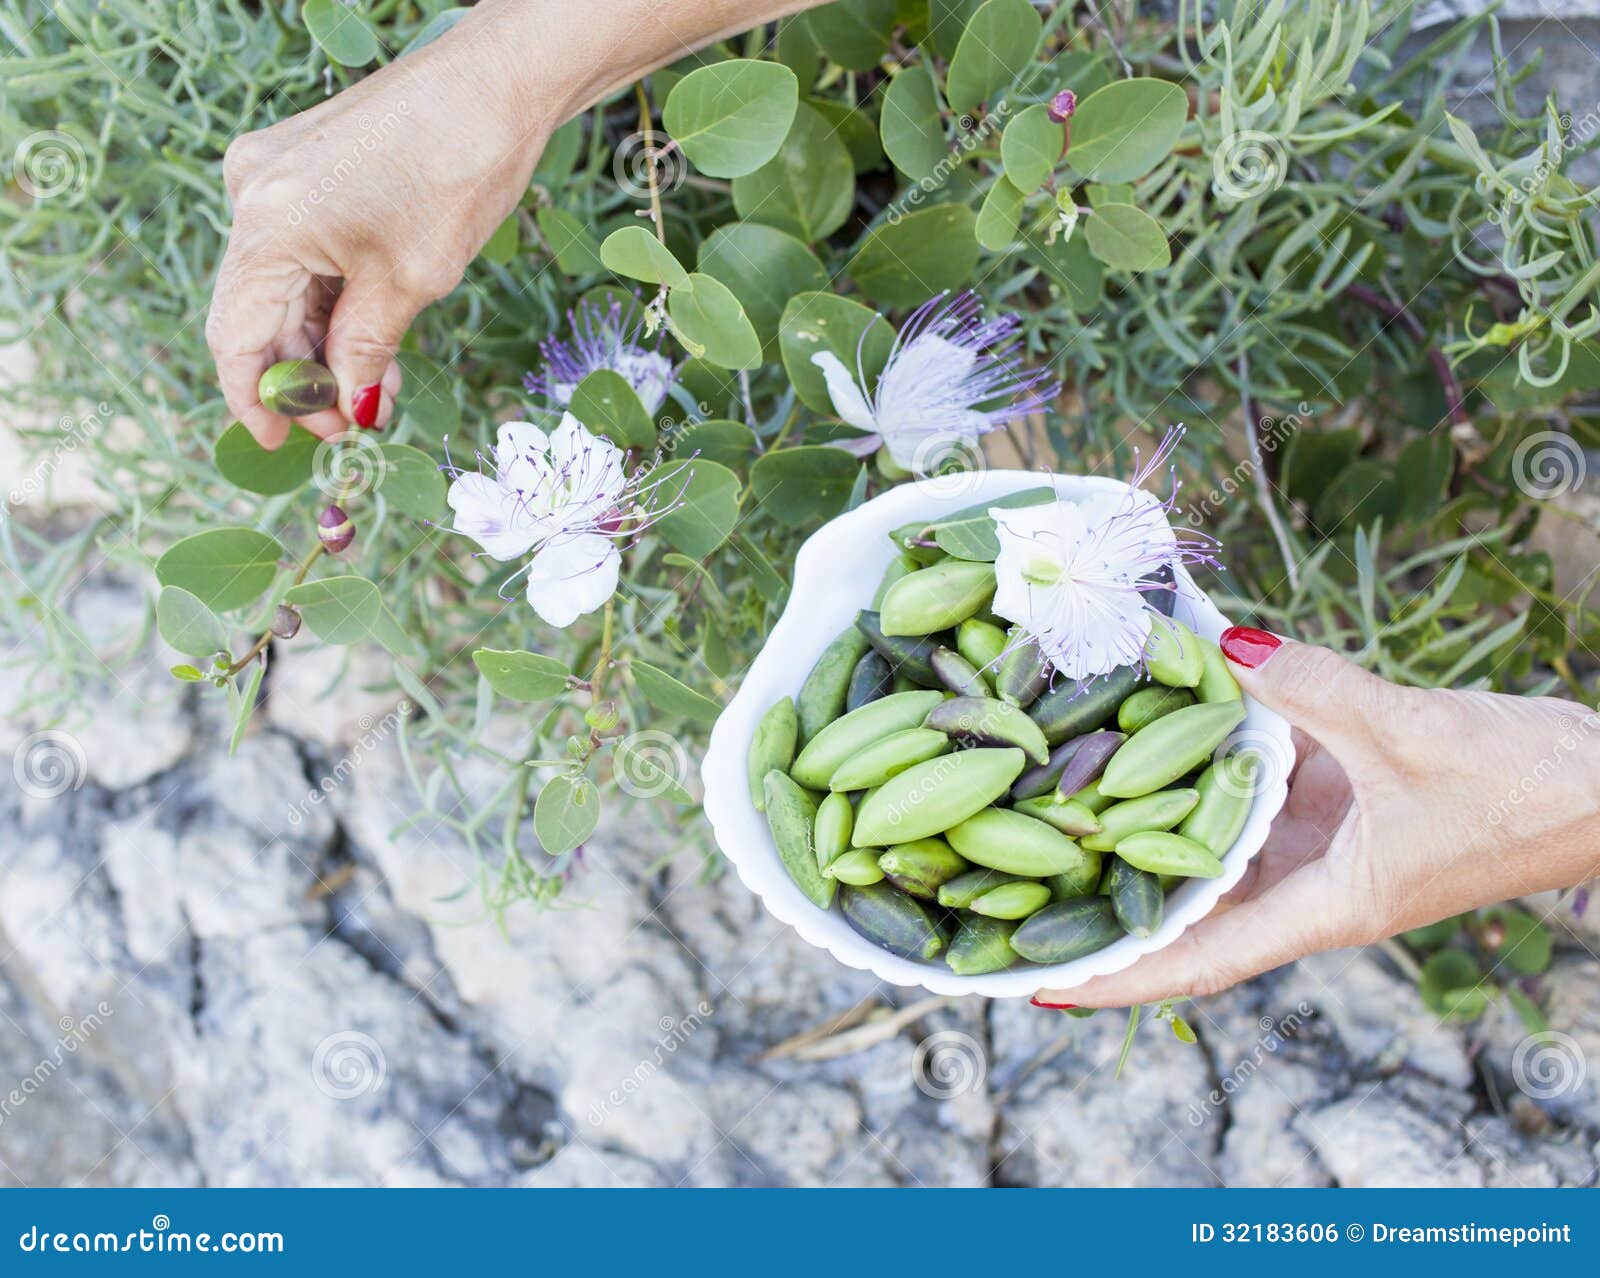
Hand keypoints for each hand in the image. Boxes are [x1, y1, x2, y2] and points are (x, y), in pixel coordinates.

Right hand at [206, 7, 552, 445]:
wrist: (496, 84)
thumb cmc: (456, 172)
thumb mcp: (411, 281)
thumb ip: (366, 349)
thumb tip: (349, 406)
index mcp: (266, 223)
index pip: (234, 335)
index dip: (255, 399)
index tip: (284, 445)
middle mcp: (252, 192)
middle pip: (255, 310)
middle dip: (299, 374)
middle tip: (347, 424)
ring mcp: (275, 174)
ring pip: (280, 282)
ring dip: (317, 340)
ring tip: (366, 389)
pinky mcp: (305, 165)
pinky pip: (300, 249)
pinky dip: (327, 297)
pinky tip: (362, 336)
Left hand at [1033, 628, 1599, 1008]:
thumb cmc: (1528, 786)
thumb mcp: (1412, 733)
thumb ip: (1313, 686)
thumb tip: (1222, 647)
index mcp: (1327, 908)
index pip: (1200, 963)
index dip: (1120, 981)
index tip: (1039, 988)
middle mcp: (1311, 888)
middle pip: (1190, 914)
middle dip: (1110, 910)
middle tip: (1013, 888)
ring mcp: (1322, 849)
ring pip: (1215, 852)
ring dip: (1148, 837)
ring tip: (1055, 811)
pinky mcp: (1338, 806)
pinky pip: (1253, 799)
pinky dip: (1205, 773)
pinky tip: (1154, 732)